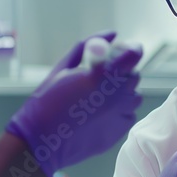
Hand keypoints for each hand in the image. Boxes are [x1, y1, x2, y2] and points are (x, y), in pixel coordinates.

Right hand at [6, 32, 142, 176]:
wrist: (42, 142)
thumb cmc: (48, 102)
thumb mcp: (63, 67)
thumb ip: (88, 46)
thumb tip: (112, 34)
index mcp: (105, 75)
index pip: (134, 53)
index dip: (126, 50)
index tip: (114, 54)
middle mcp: (119, 94)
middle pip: (133, 74)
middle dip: (119, 72)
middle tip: (97, 78)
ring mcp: (122, 113)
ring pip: (133, 94)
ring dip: (120, 92)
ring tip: (95, 98)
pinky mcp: (121, 129)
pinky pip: (128, 113)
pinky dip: (117, 110)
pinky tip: (96, 114)